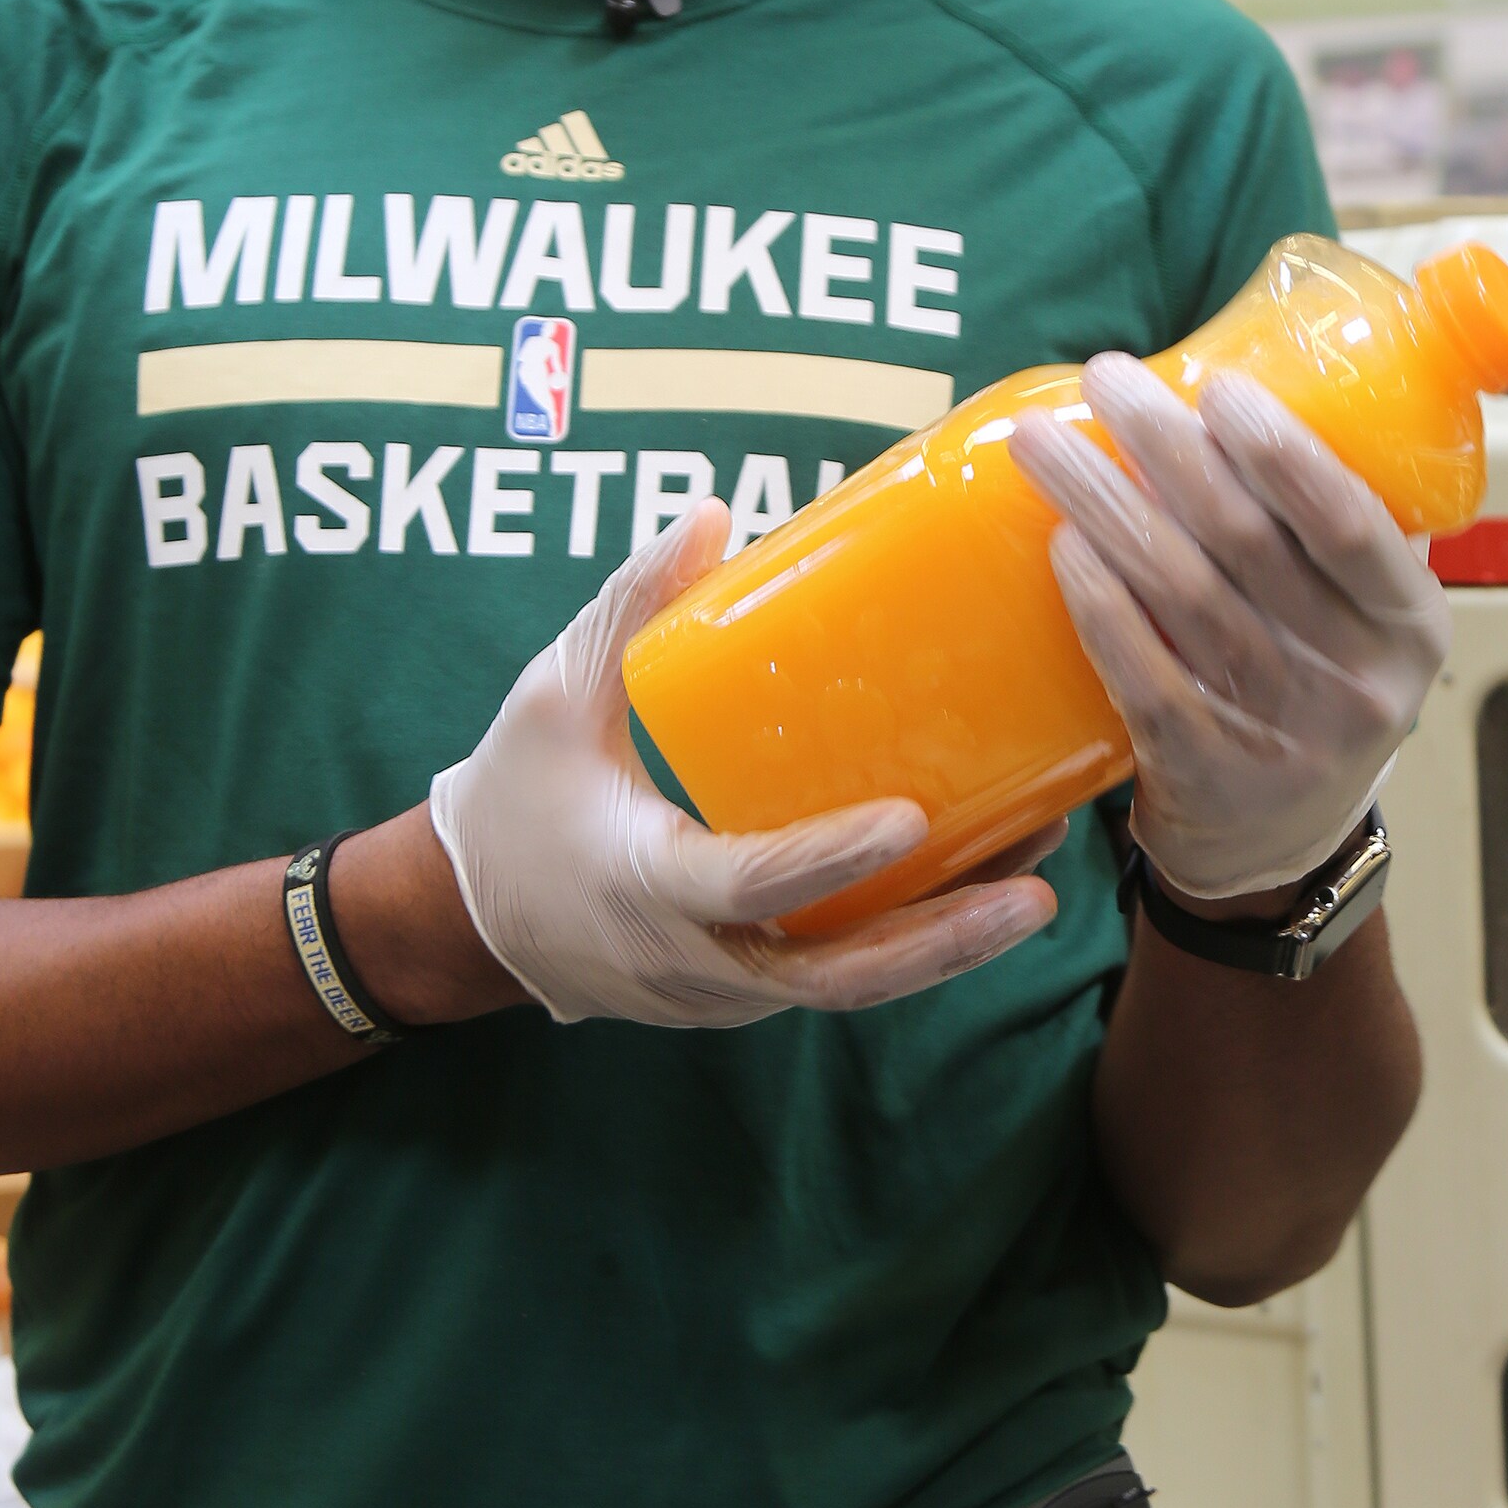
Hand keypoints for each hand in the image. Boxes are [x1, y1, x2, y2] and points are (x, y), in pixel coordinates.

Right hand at [430, 505, 1057, 1024]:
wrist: (468, 918)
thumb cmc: (513, 799)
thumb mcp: (551, 699)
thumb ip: (628, 611)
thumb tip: (711, 515)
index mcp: (642, 886)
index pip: (752, 886)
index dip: (831, 859)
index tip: (909, 816)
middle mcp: (693, 961)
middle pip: (836, 976)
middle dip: (942, 943)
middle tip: (1038, 892)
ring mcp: (723, 993)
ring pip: (849, 986)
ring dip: (946, 945)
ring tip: (1040, 883)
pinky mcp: (744, 993)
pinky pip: (834, 976)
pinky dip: (907, 942)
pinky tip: (982, 885)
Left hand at [1009, 357, 1449, 905]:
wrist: (1279, 849)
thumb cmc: (1311, 692)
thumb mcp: (1363, 621)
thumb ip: (1332, 533)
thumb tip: (1257, 388)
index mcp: (1408, 624)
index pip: (1349, 523)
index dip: (1281, 450)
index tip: (1215, 385)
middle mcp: (1355, 680)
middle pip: (1246, 543)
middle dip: (1166, 448)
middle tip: (1107, 380)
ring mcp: (1279, 733)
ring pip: (1181, 596)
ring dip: (1106, 507)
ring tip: (1045, 446)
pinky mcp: (1205, 772)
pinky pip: (1142, 674)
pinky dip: (1099, 603)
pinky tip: (1062, 546)